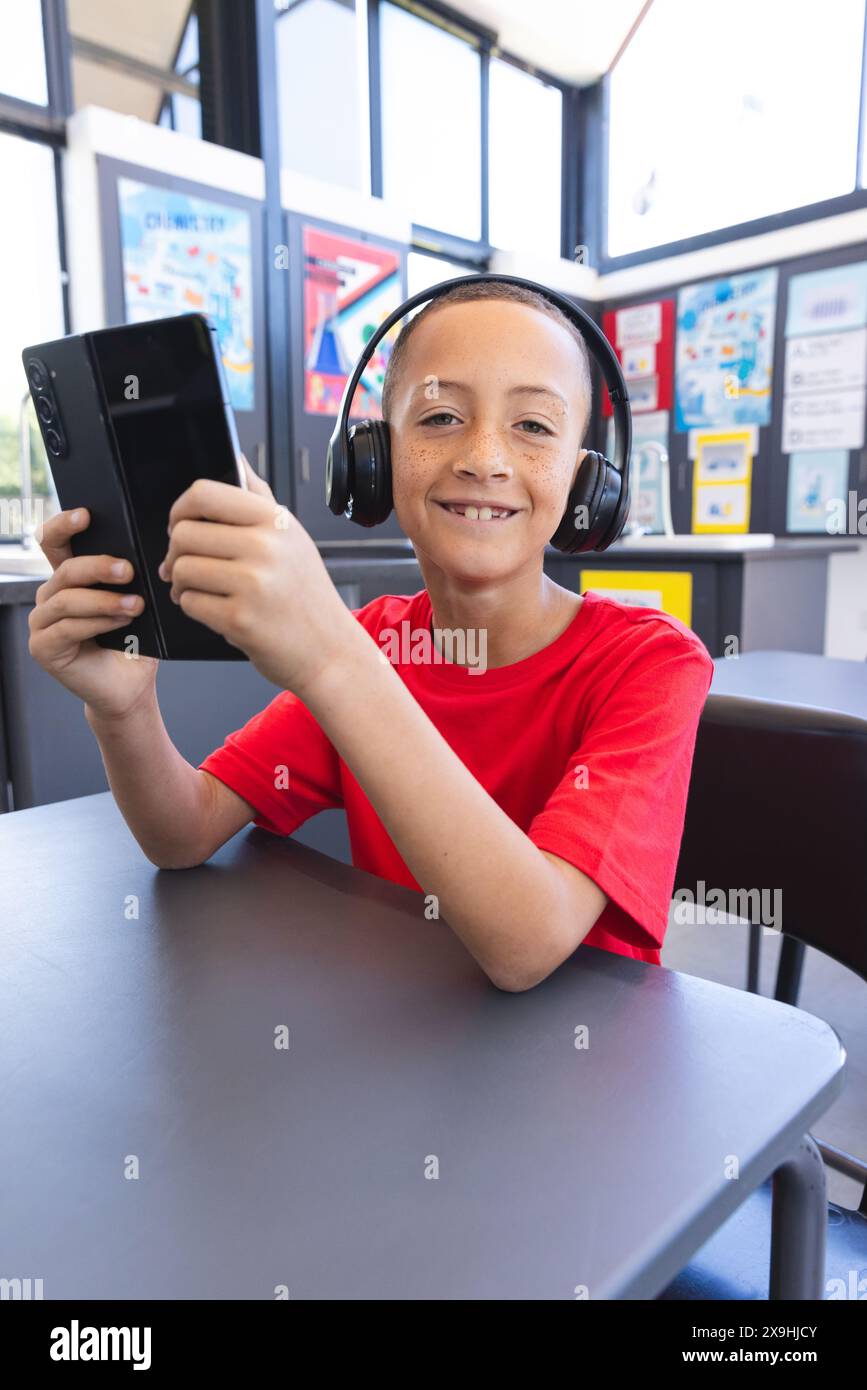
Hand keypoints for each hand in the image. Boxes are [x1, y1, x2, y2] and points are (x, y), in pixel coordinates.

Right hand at [28, 507, 157, 720]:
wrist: (131, 687)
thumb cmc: (133, 643)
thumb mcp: (135, 603)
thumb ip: (127, 581)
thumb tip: (141, 555)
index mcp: (68, 580)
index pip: (55, 542)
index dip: (64, 524)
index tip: (87, 515)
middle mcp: (50, 597)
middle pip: (65, 570)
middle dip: (98, 566)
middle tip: (128, 571)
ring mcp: (42, 623)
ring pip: (66, 599)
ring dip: (103, 600)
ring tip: (134, 606)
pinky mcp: (43, 648)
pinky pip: (66, 628)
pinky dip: (96, 623)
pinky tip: (120, 623)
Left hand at [158, 455, 356, 692]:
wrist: (329, 652)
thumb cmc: (305, 595)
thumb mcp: (291, 538)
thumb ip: (259, 498)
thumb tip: (235, 457)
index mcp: (275, 521)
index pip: (204, 493)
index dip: (179, 509)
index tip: (179, 525)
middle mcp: (266, 547)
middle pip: (184, 533)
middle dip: (175, 553)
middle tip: (182, 567)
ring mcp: (253, 584)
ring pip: (182, 569)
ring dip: (181, 583)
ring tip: (198, 591)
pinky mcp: (240, 619)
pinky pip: (189, 602)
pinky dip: (194, 608)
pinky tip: (214, 611)